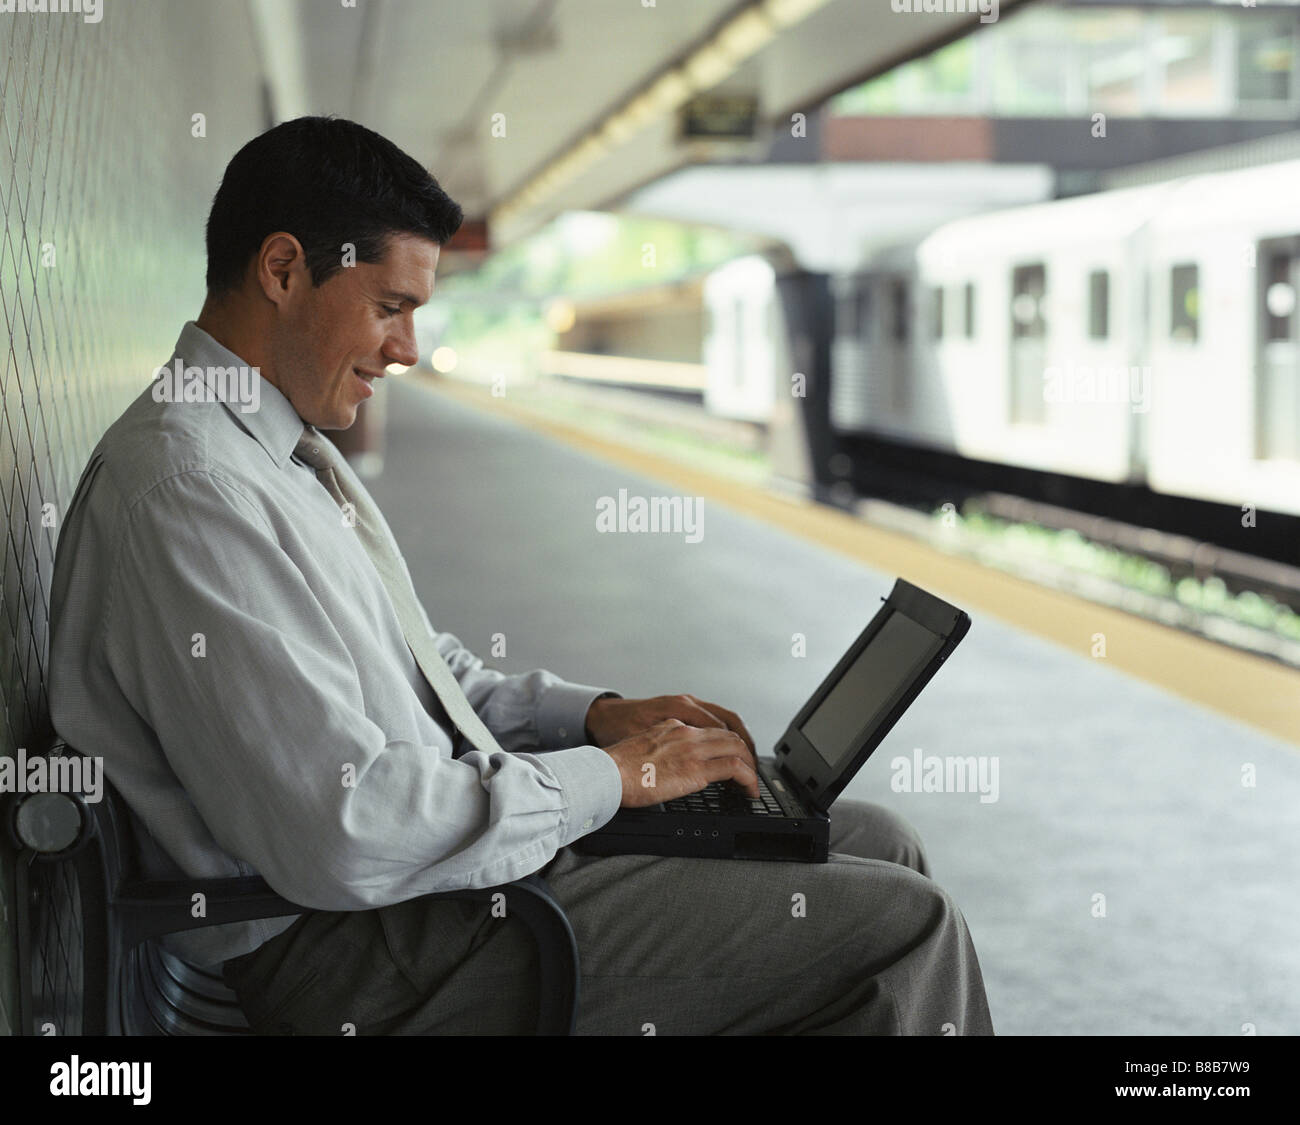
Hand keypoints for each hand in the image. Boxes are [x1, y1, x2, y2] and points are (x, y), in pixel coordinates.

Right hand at [603, 719, 758, 806]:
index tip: (731, 759)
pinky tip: (749, 791)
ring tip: (752, 784)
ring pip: (737, 748)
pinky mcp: (696, 768)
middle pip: (729, 735)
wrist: (606, 773)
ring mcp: (692, 749)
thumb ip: (659, 752)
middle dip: (745, 753)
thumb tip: (665, 769)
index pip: (709, 731)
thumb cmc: (615, 769)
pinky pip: (734, 768)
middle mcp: (685, 733)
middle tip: (749, 771)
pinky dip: (748, 779)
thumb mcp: (641, 750)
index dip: (726, 745)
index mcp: (672, 727)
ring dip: (750, 766)